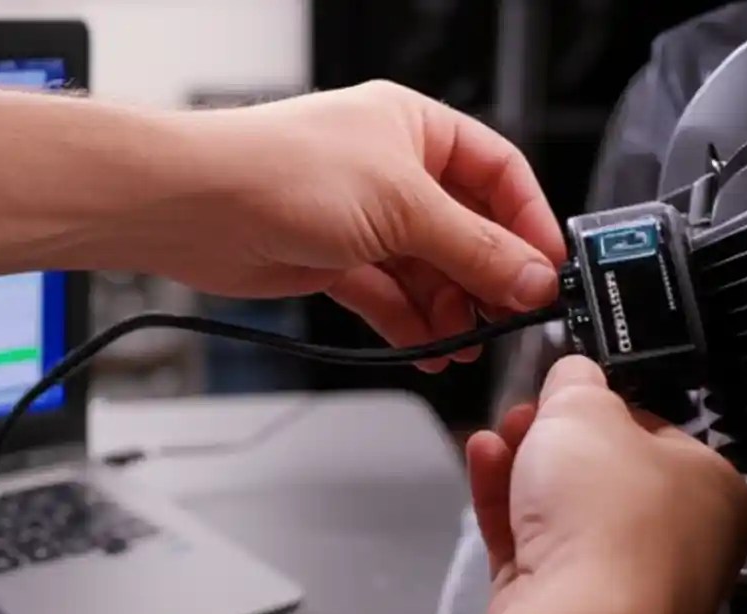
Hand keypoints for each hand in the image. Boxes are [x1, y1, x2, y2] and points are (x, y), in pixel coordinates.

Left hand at [134, 81, 565, 371]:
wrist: (197, 208)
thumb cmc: (282, 170)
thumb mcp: (404, 206)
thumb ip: (476, 249)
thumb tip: (532, 277)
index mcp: (417, 129)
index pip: (499, 173)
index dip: (528, 221)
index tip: (549, 269)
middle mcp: (395, 171)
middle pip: (467, 230)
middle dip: (489, 278)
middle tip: (511, 319)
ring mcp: (366, 219)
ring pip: (431, 272)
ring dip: (452, 312)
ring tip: (466, 345)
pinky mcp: (339, 262)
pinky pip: (393, 298)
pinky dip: (412, 326)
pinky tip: (429, 350)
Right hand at [465, 356, 746, 613]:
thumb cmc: (609, 518)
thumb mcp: (586, 409)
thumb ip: (577, 382)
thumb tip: (573, 373)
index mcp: (718, 491)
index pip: (660, 431)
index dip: (606, 404)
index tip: (567, 390)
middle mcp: (684, 544)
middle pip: (606, 474)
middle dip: (555, 438)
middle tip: (525, 414)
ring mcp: (627, 586)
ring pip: (567, 514)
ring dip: (525, 467)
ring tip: (495, 436)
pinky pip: (538, 548)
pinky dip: (509, 508)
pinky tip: (484, 465)